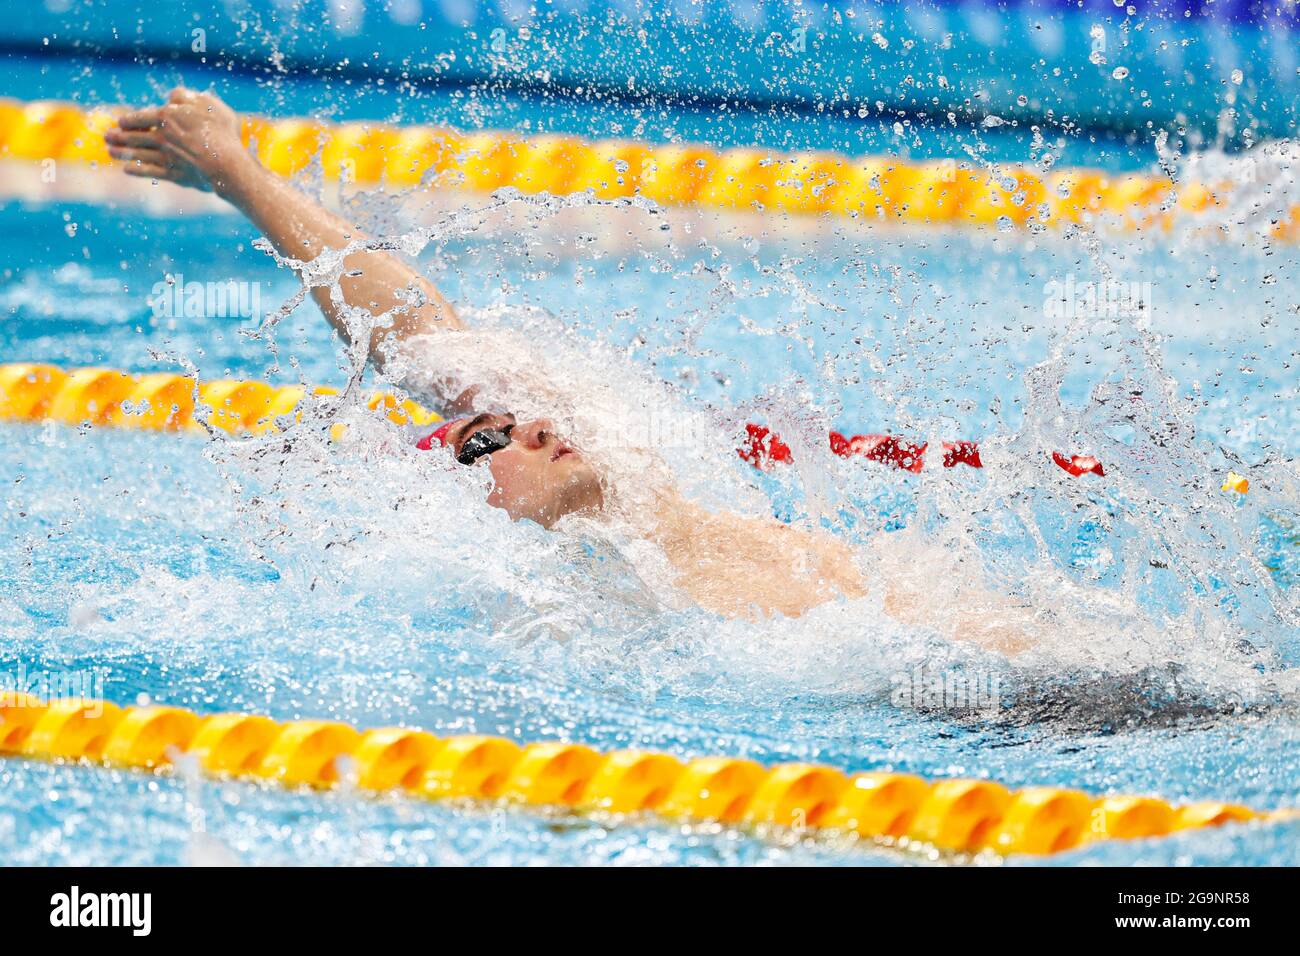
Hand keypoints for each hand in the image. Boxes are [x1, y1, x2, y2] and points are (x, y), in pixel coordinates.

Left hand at [105, 87, 250, 193]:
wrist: (227, 164)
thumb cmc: (220, 131)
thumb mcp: (208, 104)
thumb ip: (186, 97)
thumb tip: (172, 96)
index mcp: (167, 117)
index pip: (142, 117)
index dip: (130, 120)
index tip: (121, 122)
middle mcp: (162, 137)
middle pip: (135, 136)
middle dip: (119, 136)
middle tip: (106, 137)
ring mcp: (166, 157)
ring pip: (139, 153)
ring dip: (122, 152)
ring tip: (110, 151)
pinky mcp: (174, 175)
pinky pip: (150, 172)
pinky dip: (137, 170)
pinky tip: (127, 169)